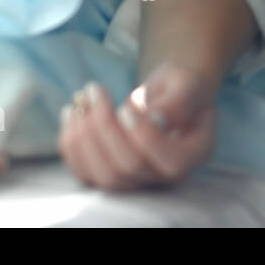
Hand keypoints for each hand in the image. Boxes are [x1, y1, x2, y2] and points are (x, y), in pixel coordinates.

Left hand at [58, 63, 217, 190]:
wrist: (165, 95)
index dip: (144, 137)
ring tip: (80, 101)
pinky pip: (85, 173)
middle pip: (130, 168)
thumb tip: (154, 120)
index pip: (171, 162)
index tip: (125, 105)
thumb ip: (177, 102)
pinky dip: (71, 145)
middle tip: (94, 90)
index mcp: (194, 153)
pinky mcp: (111, 176)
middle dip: (104, 128)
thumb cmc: (179, 87)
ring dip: (83, 137)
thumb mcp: (186, 84)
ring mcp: (138, 180)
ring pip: (105, 176)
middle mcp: (166, 175)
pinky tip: (70, 114)